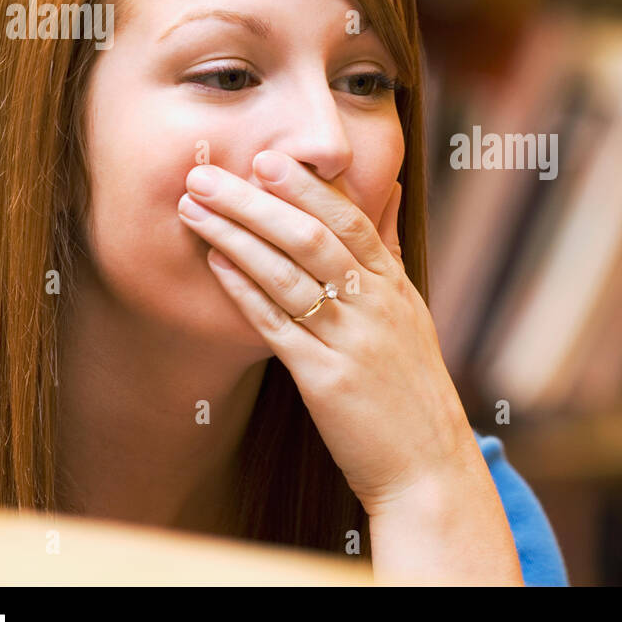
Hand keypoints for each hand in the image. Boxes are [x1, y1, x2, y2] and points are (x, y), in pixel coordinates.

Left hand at [176, 151, 479, 514]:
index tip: (265, 157)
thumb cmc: (411, 386)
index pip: (349, 219)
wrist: (427, 465)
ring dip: (236, 235)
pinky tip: (216, 263)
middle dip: (253, 201)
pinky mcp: (326, 380)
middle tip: (205, 174)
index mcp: (394, 286)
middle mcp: (375, 306)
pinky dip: (245, 289)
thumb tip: (392, 187)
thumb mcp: (411, 309)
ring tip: (194, 209)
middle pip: (311, 237)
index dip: (305, 186)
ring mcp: (351, 341)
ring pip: (288, 274)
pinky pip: (277, 325)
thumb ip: (391, 248)